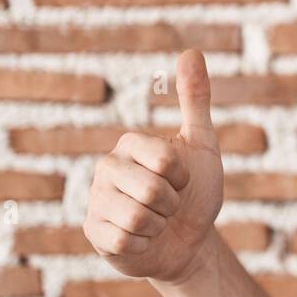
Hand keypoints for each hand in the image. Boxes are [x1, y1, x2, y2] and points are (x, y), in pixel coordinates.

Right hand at [83, 49, 224, 284]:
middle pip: (151, 191)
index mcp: (130, 143)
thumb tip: (192, 51)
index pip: (165, 160)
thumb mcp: (202, 145)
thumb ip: (195, 100)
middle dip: (172, 204)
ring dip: (158, 226)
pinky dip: (143, 245)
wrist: (188, 242)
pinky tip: (141, 240)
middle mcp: (107, 167)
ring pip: (137, 218)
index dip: (183, 177)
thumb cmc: (195, 192)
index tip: (182, 180)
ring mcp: (96, 200)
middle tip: (169, 205)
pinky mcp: (93, 232)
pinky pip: (124, 241)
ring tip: (156, 222)